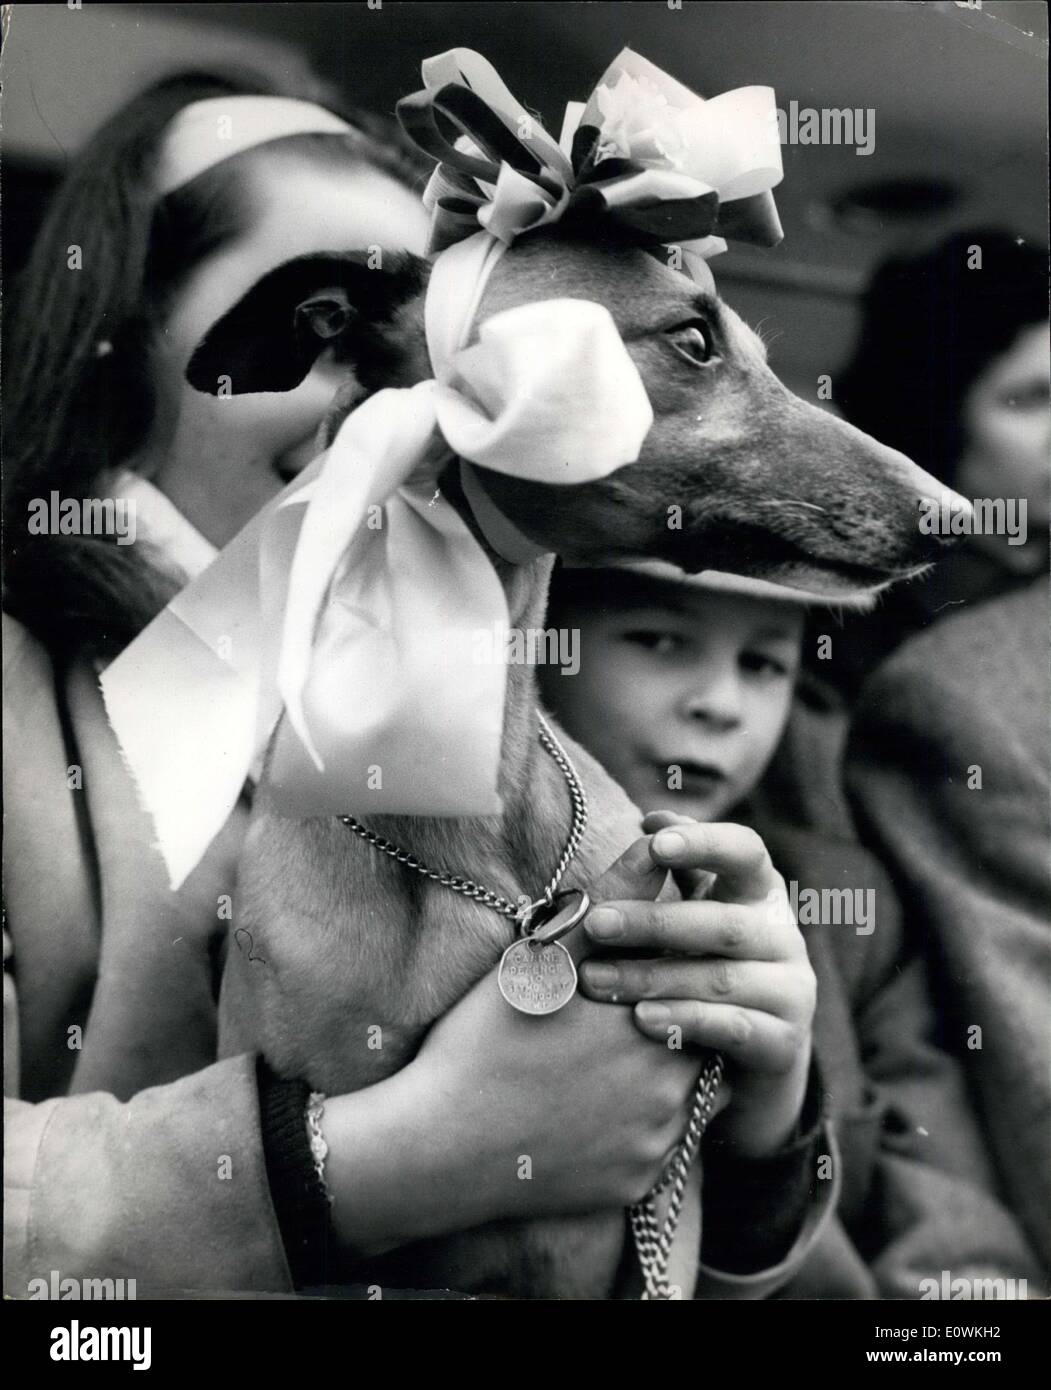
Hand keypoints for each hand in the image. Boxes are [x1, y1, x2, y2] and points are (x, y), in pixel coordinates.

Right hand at [323, 860, 723, 1255]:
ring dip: (662, 1076)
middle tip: (614, 1018)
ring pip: (688, 1095)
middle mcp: (674, 1084)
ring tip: (603, 1062)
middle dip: (669, 1023)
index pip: (696, 983)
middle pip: (699, 1038)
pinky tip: (590, 1111)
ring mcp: (660, 1140)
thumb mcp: (547, 957)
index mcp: (657, 1019)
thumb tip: (658, 846)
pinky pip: (659, 1147)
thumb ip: (615, 898)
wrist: (442, 1144)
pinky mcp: (640, 1182)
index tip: (625, 975)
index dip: (665, 972)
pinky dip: (637, 1127)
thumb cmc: (488, 1039)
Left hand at [578, 812, 815, 1158]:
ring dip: (651, 977)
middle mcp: (783, 936)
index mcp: (759, 892)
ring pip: (720, 979)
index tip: (654, 843)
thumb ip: (674, 867)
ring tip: (595, 979)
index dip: (704, 844)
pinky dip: (683, 1021)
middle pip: (723, 923)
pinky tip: (641, 1018)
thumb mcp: (692, 913)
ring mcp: (791, 991)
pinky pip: (731, 1028)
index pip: (746, 852)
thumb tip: (651, 820)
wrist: (745, 1061)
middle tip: (595, 924)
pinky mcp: (783, 1044)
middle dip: (654, 921)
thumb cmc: (703, 966)